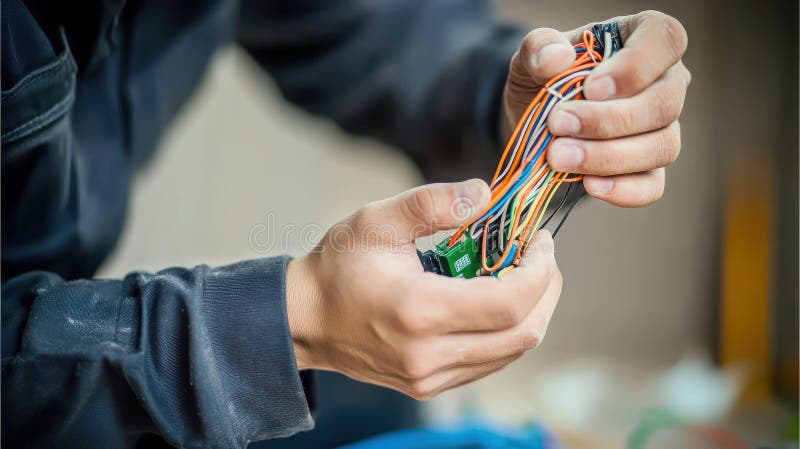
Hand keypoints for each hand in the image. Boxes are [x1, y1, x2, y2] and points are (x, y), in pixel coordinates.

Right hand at [286, 180, 561, 399]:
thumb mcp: (377, 220)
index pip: (509, 302)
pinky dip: (507, 330)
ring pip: (512, 352)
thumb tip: (485, 193)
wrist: (305, 320)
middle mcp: (429, 354)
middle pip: (523, 333)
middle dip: (546, 290)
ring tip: (522, 272)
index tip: (540, 239)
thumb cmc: (338, 266)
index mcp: (418, 310)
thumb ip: (432, 203)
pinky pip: (489, 362)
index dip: (539, 269)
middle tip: (541, 254)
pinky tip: (497, 300)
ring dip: (531, 311)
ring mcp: (430, 377)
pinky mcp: (430, 386)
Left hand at [503, 10, 690, 206]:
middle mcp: (664, 82)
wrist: (535, 124)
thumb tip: (555, 58)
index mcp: (642, 40)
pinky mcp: (649, 170)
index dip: (635, 66)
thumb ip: (538, 48)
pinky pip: (653, 186)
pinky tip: (588, 184)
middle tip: (557, 125)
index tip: (591, 88)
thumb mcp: (531, 57)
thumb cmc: (543, 79)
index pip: (666, 39)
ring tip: (559, 157)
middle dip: (609, 121)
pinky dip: (622, 189)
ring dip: (609, 156)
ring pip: (662, 147)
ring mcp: (662, 129)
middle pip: (665, 104)